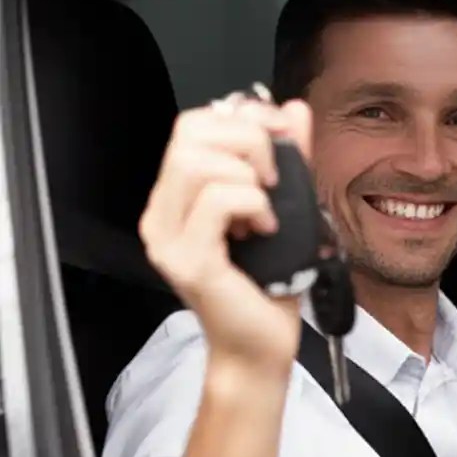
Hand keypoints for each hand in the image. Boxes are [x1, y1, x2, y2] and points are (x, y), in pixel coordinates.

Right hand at [139, 93, 312, 374]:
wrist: (261, 346)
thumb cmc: (270, 286)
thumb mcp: (287, 208)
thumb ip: (290, 158)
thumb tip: (292, 110)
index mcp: (179, 197)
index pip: (192, 124)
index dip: (242, 116)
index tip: (281, 136)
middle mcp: (163, 214)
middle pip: (190, 132)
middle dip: (248, 140)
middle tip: (275, 178)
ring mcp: (169, 238)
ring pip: (199, 162)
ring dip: (249, 176)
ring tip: (268, 210)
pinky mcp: (188, 260)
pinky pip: (217, 201)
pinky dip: (253, 204)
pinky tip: (266, 229)